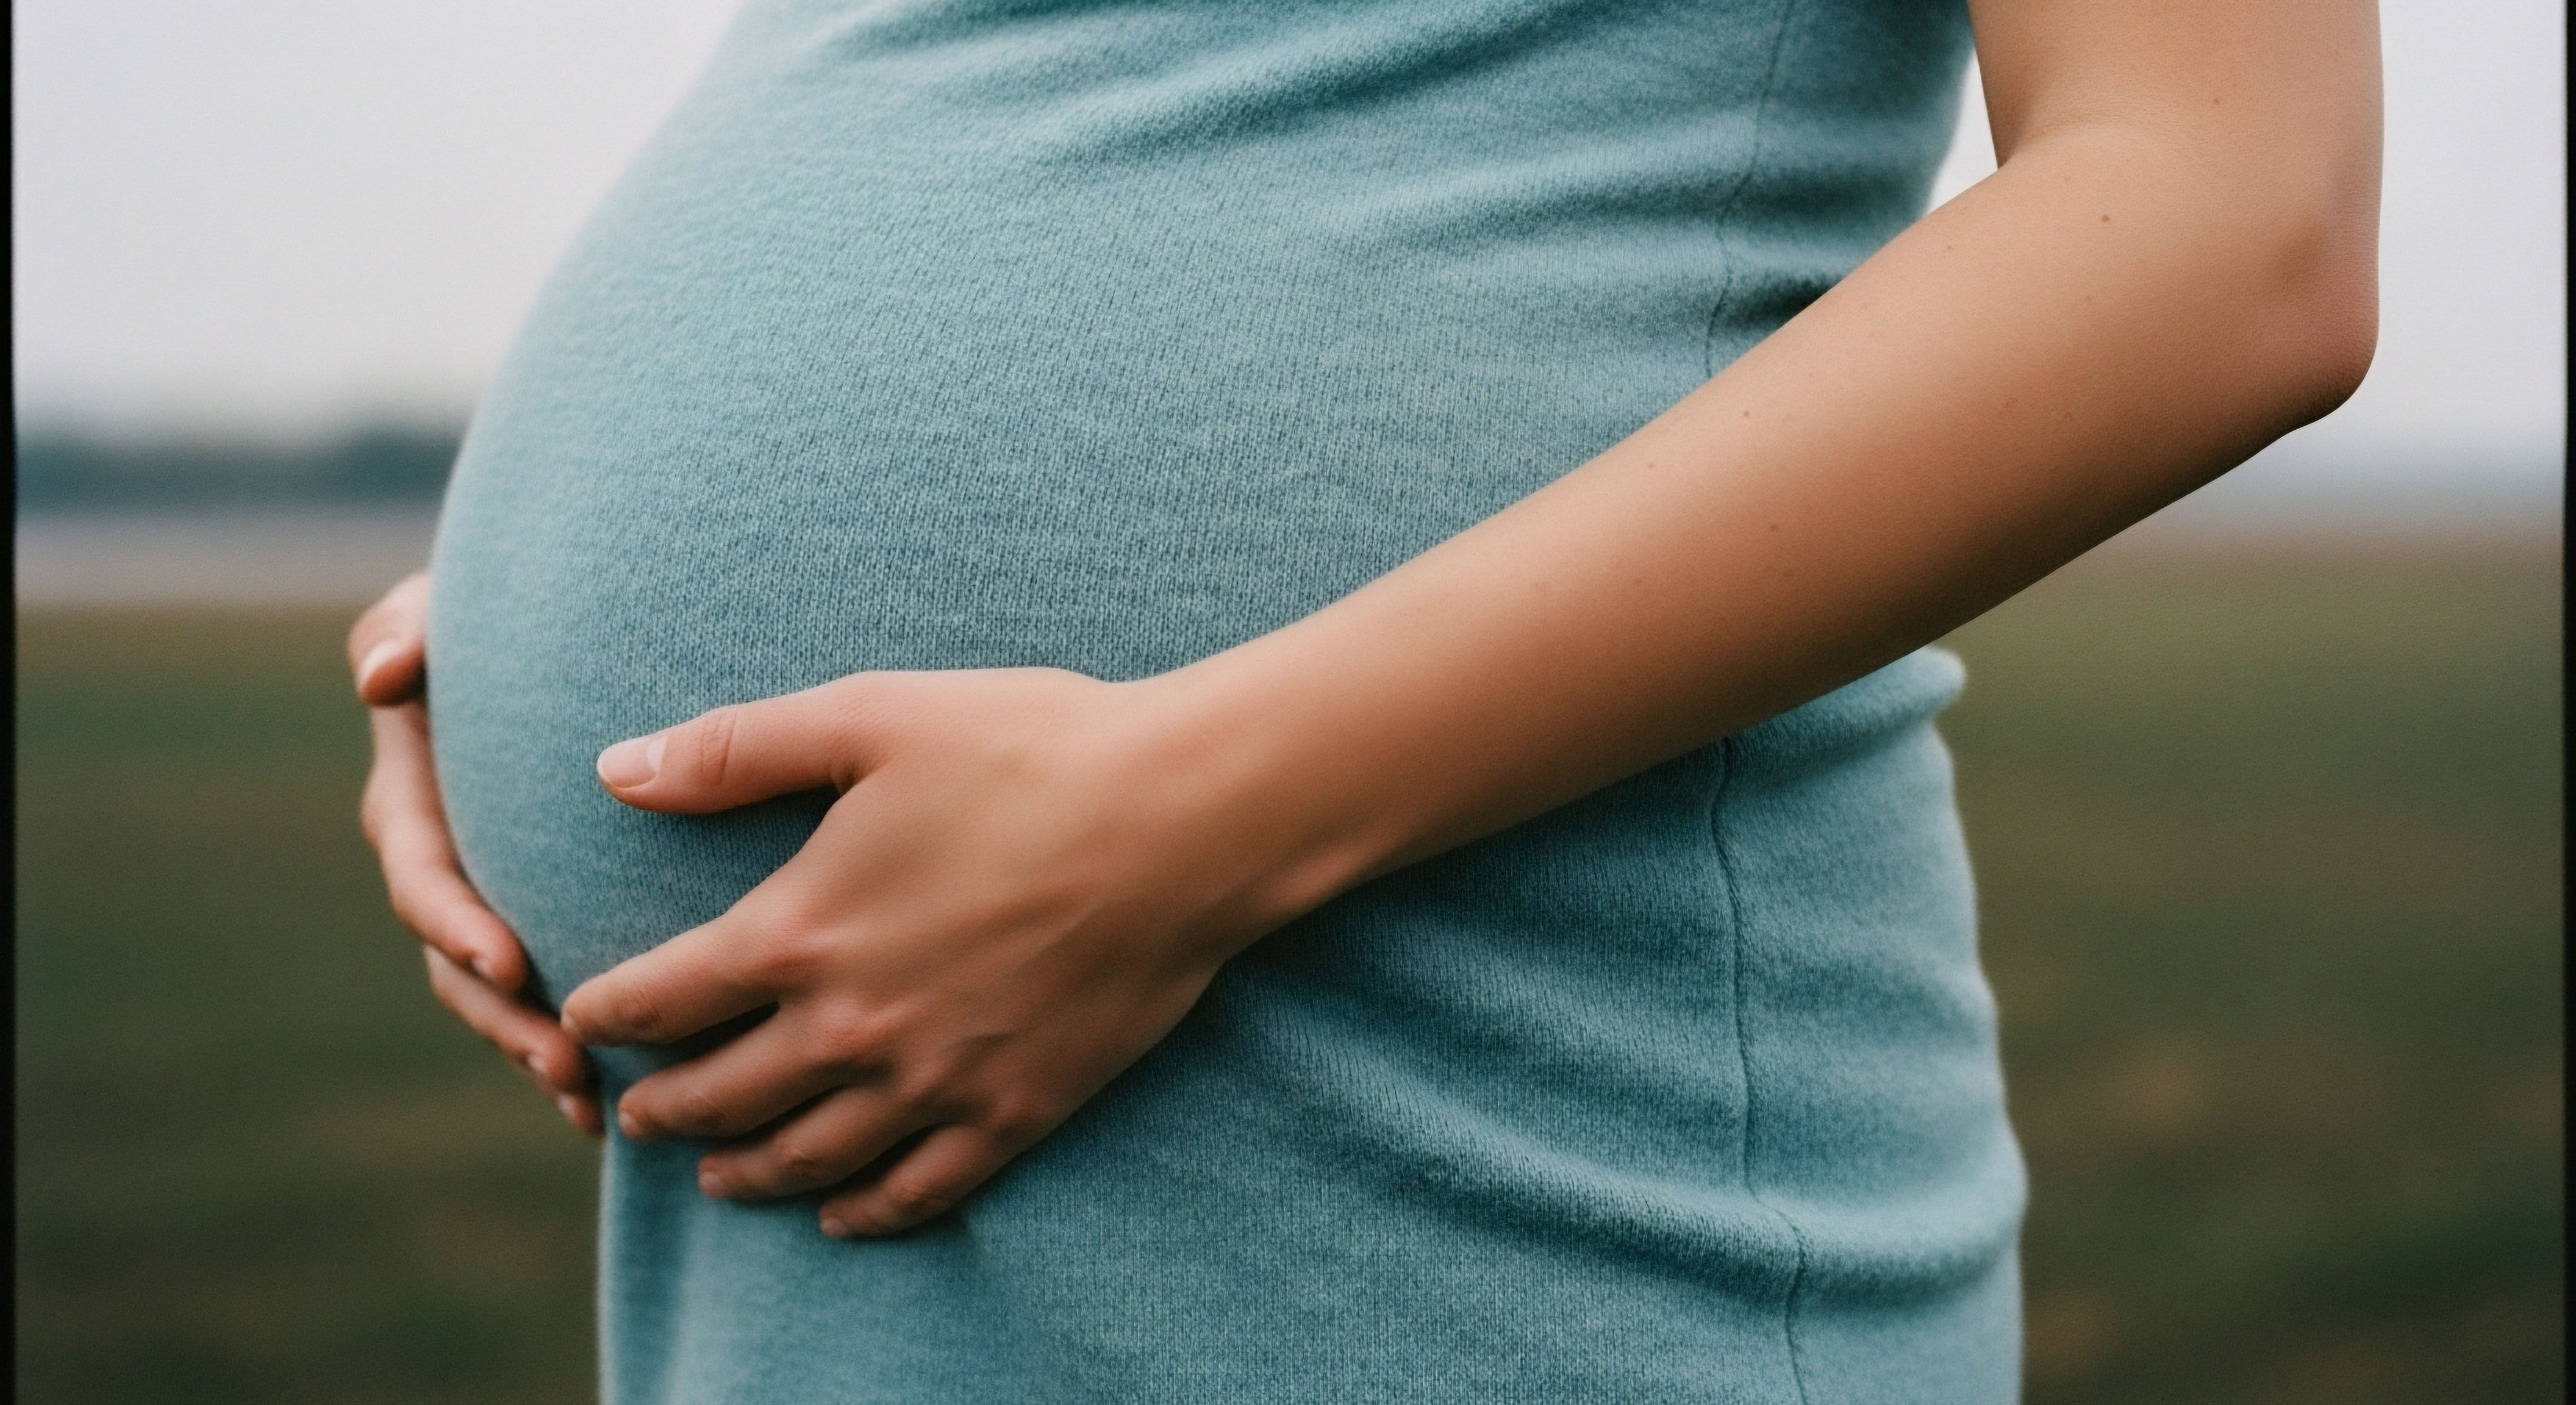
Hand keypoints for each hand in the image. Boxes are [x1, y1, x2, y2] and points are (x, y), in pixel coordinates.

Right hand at [351, 572, 601, 1135]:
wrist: (564, 634)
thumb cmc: (492, 612)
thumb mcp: (440, 604)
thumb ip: (405, 627)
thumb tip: (380, 676)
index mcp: (416, 801)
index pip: (423, 873)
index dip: (455, 922)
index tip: (505, 961)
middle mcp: (448, 862)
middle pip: (460, 962)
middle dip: (505, 1020)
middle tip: (565, 1063)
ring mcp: (492, 897)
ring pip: (501, 997)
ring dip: (537, 1050)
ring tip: (589, 1100)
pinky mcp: (544, 916)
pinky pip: (549, 992)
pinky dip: (576, 1043)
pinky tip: (612, 1101)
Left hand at [559, 667, 1349, 1237]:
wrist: (1182, 819)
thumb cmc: (1031, 748)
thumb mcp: (870, 717)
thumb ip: (733, 748)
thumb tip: (612, 769)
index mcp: (798, 932)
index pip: (661, 1000)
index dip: (607, 1013)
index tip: (585, 1017)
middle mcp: (850, 1029)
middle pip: (718, 1097)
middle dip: (662, 1110)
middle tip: (637, 1115)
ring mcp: (933, 1083)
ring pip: (805, 1158)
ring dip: (743, 1172)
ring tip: (716, 1174)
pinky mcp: (1013, 1112)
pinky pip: (918, 1191)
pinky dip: (864, 1213)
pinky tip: (840, 1213)